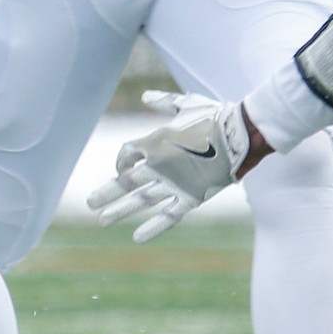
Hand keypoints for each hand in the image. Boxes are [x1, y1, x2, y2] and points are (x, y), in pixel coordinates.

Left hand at [87, 91, 250, 242]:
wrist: (241, 133)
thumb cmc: (215, 116)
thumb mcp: (185, 104)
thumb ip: (163, 102)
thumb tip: (145, 96)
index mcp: (155, 142)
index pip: (127, 156)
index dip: (121, 163)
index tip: (121, 170)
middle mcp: (159, 164)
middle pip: (126, 181)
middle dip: (107, 192)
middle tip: (90, 203)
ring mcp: (175, 183)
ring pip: (142, 199)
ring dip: (121, 210)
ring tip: (103, 220)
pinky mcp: (192, 197)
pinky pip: (169, 216)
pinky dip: (153, 227)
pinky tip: (136, 237)